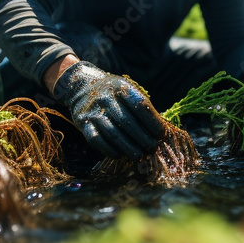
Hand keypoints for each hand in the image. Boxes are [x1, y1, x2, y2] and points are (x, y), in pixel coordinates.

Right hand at [51, 61, 165, 158]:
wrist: (81, 86)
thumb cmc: (113, 93)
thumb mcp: (127, 90)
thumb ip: (140, 107)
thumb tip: (159, 132)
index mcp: (121, 88)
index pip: (140, 106)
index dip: (153, 122)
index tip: (162, 134)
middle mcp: (106, 98)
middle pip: (128, 122)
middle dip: (143, 138)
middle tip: (153, 148)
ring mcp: (93, 111)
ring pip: (113, 133)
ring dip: (128, 148)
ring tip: (139, 156)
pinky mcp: (83, 123)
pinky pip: (97, 140)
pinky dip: (109, 150)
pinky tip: (119, 154)